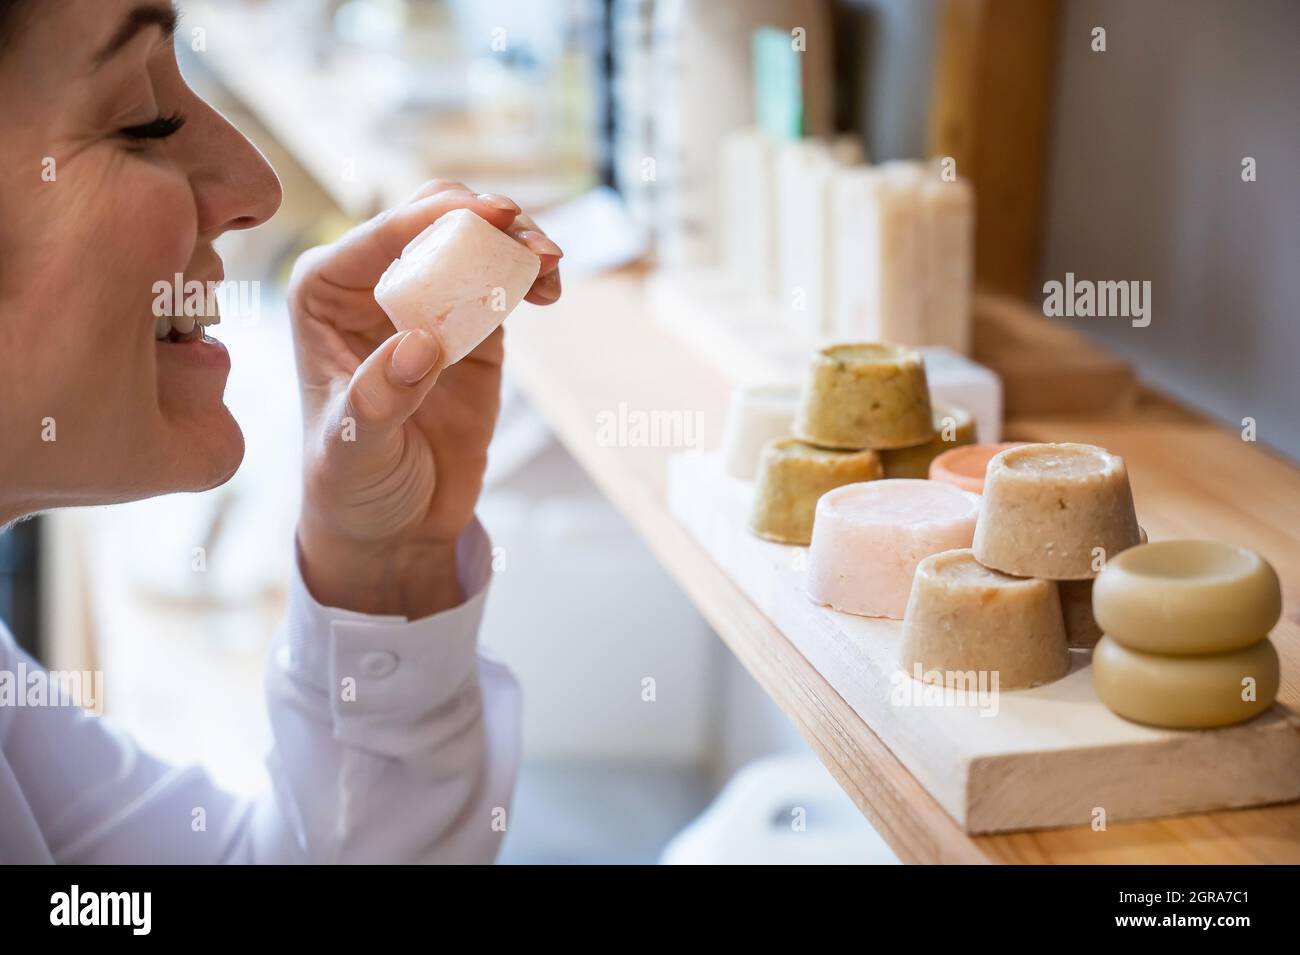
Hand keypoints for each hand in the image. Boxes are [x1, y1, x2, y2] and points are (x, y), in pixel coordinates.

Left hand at [287, 180, 562, 616]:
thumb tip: (419, 345)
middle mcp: (371, 284)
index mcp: (324, 294)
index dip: (438, 218)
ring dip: (517, 240)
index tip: (493, 217)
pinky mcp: (472, 325)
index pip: (383, 236)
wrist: (395, 526)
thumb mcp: (354, 449)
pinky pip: (503, 279)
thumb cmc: (352, 485)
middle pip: (433, 217)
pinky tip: (551, 290)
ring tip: (552, 265)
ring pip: (473, 238)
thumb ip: (379, 399)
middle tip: (531, 242)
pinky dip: (531, 274)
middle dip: (485, 218)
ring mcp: (426, 301)